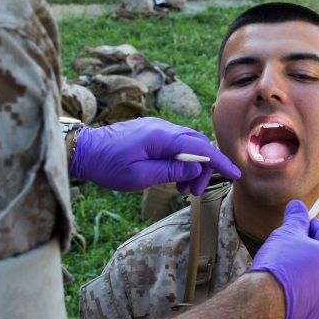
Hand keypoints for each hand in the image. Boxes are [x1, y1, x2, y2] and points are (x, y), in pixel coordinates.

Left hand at [69, 117, 239, 194]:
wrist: (83, 151)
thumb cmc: (106, 166)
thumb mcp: (139, 176)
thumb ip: (171, 170)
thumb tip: (197, 167)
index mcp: (160, 136)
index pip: (200, 147)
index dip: (220, 161)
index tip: (235, 174)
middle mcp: (161, 127)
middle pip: (197, 143)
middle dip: (204, 168)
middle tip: (192, 191)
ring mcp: (156, 127)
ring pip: (187, 143)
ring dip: (191, 165)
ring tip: (181, 187)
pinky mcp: (150, 132)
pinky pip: (175, 143)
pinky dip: (180, 159)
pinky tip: (173, 175)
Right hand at [247, 201, 318, 318]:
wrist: (264, 305)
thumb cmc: (279, 264)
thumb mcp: (287, 233)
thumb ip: (296, 218)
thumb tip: (297, 205)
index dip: (309, 226)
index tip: (296, 225)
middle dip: (311, 252)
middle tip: (290, 249)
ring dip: (308, 276)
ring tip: (287, 272)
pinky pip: (314, 305)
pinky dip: (304, 298)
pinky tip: (287, 294)